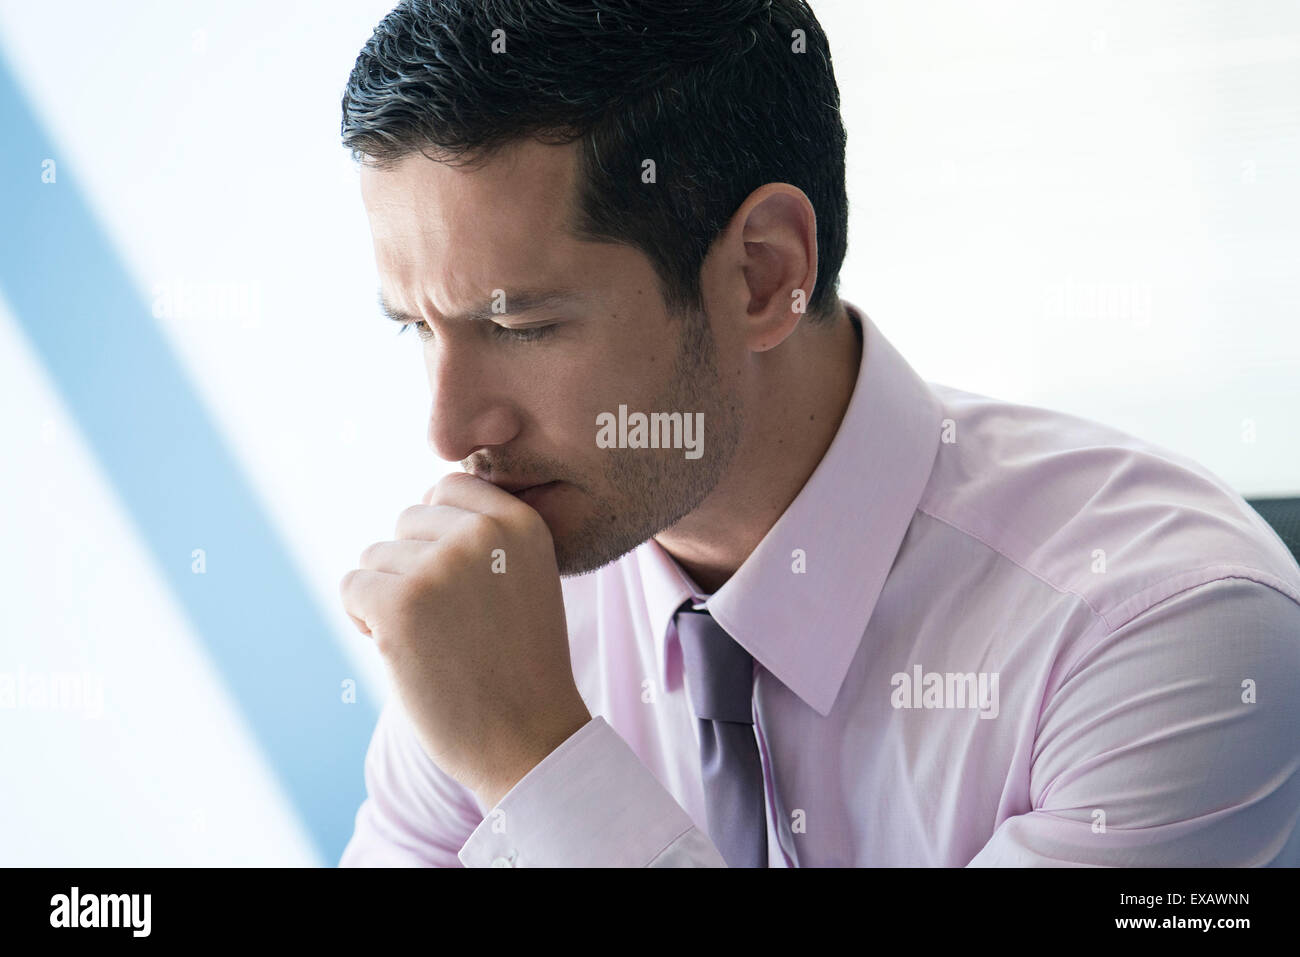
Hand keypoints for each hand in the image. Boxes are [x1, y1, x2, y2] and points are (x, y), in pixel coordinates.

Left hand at [340, 471, 591, 806]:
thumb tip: (419, 501)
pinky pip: (352, 587)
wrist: (529, 739)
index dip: (437, 534)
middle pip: (407, 521)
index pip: (448, 486)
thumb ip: (483, 536)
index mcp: (520, 522)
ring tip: (431, 641)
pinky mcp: (398, 605)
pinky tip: (401, 652)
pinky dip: (363, 621)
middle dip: (412, 567)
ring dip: (389, 597)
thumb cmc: (519, 663)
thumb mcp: (524, 578)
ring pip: (375, 556)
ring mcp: (439, 568)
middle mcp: (481, 533)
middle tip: (446, 622)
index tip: (456, 584)